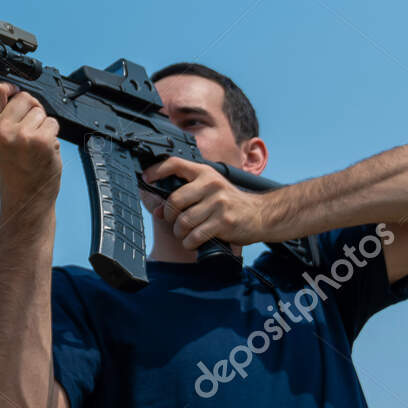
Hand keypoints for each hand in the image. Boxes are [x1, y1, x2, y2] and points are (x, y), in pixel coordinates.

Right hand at [0, 83, 61, 205]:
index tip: (13, 94)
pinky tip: (42, 148)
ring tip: (33, 142)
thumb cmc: (8, 168)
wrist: (24, 195)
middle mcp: (1, 130)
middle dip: (30, 109)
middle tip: (26, 129)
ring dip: (41, 124)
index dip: (9, 88)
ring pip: (40, 110)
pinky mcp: (42, 141)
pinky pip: (52, 123)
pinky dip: (51, 134)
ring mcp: (22, 136)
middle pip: (24, 96)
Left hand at [141, 156, 271, 248]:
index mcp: (204, 173)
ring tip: (184, 234)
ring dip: (179, 233)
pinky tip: (193, 242)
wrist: (261, 214)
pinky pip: (195, 236)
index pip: (175, 164)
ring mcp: (218, 203)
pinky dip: (189, 243)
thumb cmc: (229, 203)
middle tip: (173, 222)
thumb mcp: (209, 190)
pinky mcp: (224, 222)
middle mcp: (211, 184)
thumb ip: (185, 195)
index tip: (145, 178)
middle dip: (168, 216)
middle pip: (174, 200)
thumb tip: (157, 210)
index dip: (157, 170)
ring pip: (183, 221)